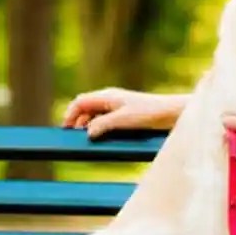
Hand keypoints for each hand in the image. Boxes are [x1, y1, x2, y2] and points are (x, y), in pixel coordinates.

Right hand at [62, 87, 178, 137]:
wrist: (170, 112)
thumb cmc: (149, 112)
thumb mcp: (123, 120)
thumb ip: (103, 124)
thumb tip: (87, 132)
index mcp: (107, 96)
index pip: (80, 101)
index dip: (70, 114)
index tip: (65, 129)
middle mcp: (109, 99)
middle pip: (85, 108)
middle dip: (77, 121)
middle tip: (73, 137)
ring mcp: (116, 106)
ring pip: (94, 114)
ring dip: (87, 125)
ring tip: (85, 138)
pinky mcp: (124, 114)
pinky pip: (104, 119)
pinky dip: (98, 126)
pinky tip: (100, 136)